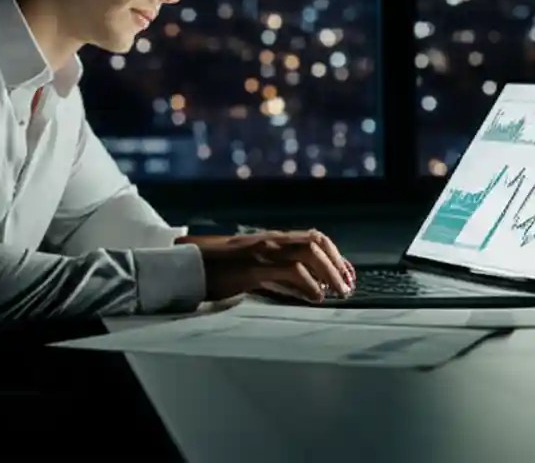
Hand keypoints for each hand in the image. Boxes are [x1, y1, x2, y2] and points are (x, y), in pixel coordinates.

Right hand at [181, 229, 355, 302]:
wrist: (186, 266)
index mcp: (270, 240)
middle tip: (348, 285)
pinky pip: (288, 271)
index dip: (334, 255)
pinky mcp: (252, 268)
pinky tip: (315, 297)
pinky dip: (307, 284)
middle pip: (315, 242)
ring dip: (328, 272)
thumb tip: (308, 289)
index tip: (348, 273)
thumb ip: (278, 276)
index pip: (312, 238)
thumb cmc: (216, 271)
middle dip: (337, 263)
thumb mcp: (252, 270)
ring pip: (307, 253)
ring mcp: (261, 252)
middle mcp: (269, 241)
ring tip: (338, 292)